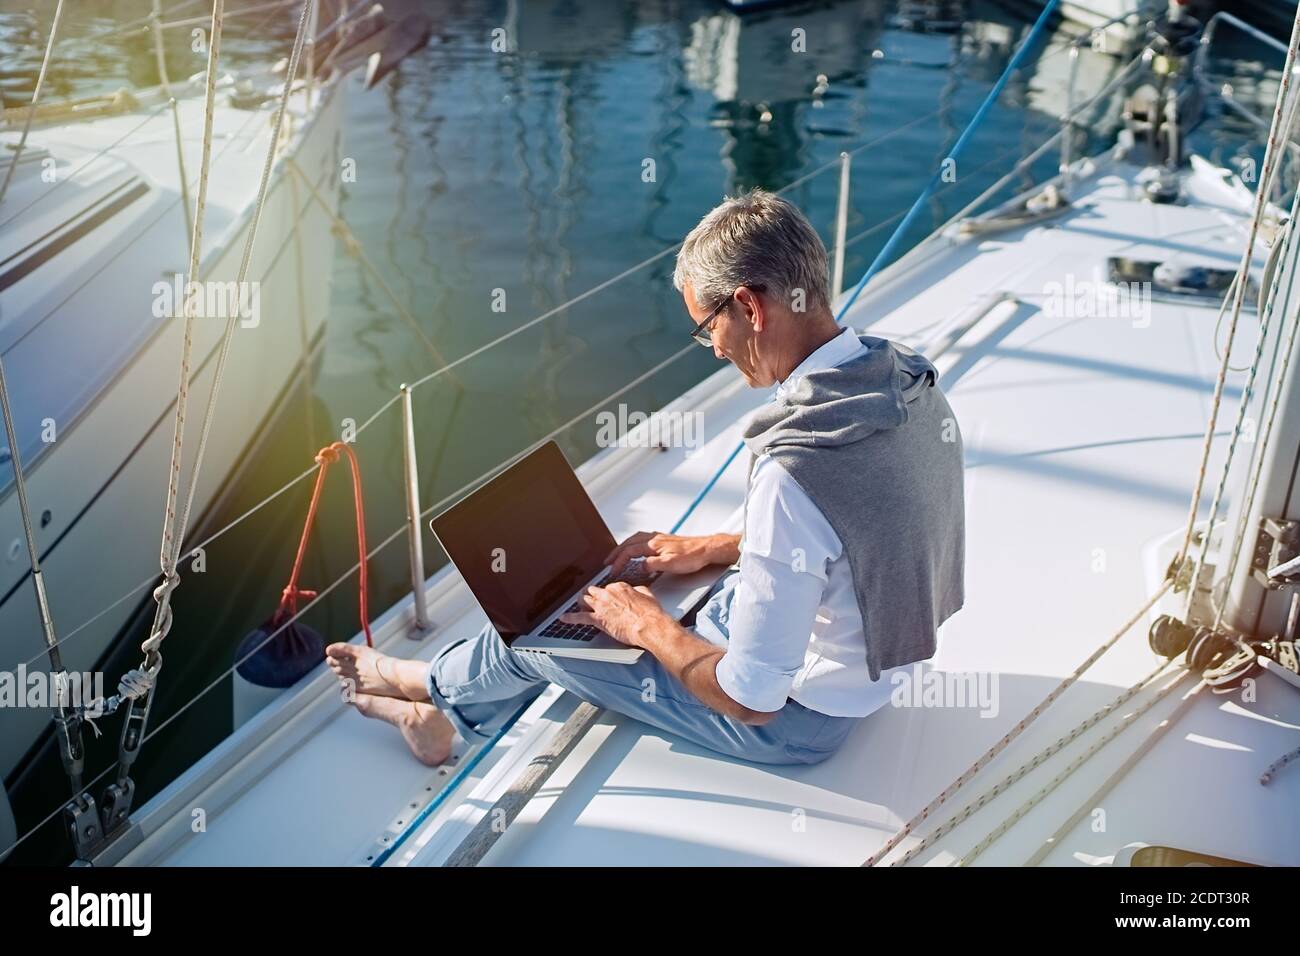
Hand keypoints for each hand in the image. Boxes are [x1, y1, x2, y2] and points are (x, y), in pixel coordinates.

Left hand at [559, 582, 669, 647]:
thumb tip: (636, 591)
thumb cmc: (651, 613)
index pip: (607, 588)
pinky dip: (570, 618)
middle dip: (591, 596)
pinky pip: (579, 617)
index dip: (606, 595)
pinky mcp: (598, 619)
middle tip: (590, 600)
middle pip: (593, 592)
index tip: (606, 599)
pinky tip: (563, 618)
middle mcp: (608, 594)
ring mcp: (601, 606)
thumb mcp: (647, 594)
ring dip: (580, 603)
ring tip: (578, 605)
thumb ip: (638, 591)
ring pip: (584, 600)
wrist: (649, 626)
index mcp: (619, 587)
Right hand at [606, 531, 737, 575]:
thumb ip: (652, 565)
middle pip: (629, 543)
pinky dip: (634, 545)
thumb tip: (640, 567)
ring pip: (635, 540)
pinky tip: (638, 550)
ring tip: (618, 556)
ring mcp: (659, 539)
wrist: (707, 549)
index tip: (612, 570)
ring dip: (624, 548)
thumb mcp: (669, 564)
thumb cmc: (692, 557)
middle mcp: (654, 539)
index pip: (629, 551)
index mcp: (653, 544)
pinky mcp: (665, 541)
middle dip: (616, 553)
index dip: (619, 561)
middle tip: (607, 562)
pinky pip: (643, 540)